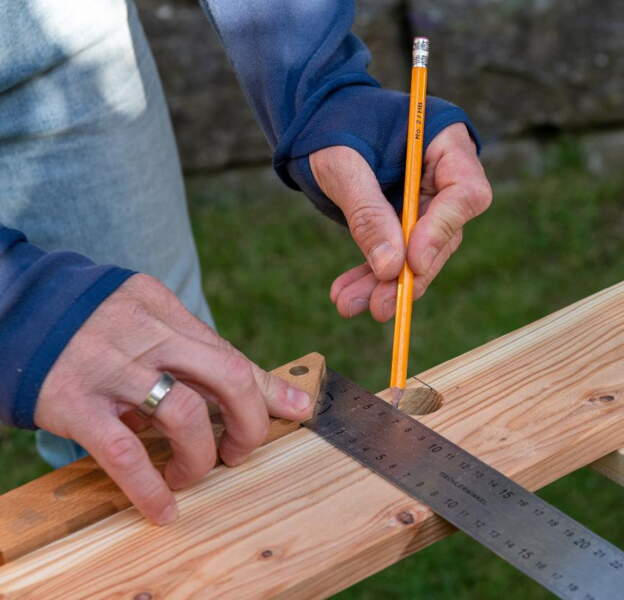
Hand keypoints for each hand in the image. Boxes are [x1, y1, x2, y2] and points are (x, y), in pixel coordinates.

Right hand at [34, 274, 311, 524]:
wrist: (11, 315)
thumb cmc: (91, 329)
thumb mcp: (145, 324)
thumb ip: (197, 352)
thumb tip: (264, 389)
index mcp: (164, 310)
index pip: (229, 353)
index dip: (267, 389)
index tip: (298, 412)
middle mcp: (144, 332)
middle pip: (225, 375)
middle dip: (249, 421)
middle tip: (241, 451)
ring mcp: (110, 367)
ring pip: (185, 413)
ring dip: (200, 456)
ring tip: (191, 472)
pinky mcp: (74, 402)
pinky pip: (124, 451)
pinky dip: (151, 486)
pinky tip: (163, 507)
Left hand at [310, 122, 491, 321]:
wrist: (310, 120)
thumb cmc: (328, 124)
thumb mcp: (341, 163)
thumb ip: (367, 211)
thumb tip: (391, 268)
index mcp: (444, 141)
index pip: (465, 192)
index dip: (442, 230)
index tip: (412, 264)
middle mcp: (444, 174)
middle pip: (445, 233)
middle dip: (409, 273)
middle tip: (380, 306)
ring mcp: (428, 199)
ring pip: (419, 253)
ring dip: (386, 284)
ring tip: (349, 305)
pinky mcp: (406, 220)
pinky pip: (396, 254)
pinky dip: (371, 277)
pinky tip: (346, 296)